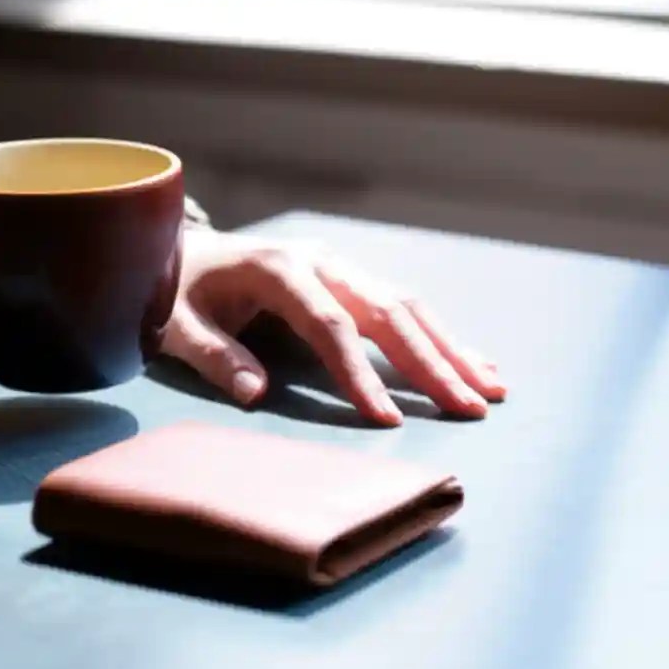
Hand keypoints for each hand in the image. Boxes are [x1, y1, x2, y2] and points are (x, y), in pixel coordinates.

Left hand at [162, 227, 504, 425]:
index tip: (387, 419)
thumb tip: (255, 394)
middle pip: (387, 312)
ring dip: (451, 348)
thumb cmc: (176, 293)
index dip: (359, 374)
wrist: (179, 248)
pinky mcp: (351, 276)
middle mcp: (321, 261)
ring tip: (492, 388)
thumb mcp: (178, 326)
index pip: (330, 326)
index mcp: (279, 269)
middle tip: (471, 407)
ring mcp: (341, 265)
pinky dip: (440, 336)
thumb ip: (214, 357)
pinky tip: (474, 361)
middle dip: (432, 362)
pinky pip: (403, 305)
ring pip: (408, 305)